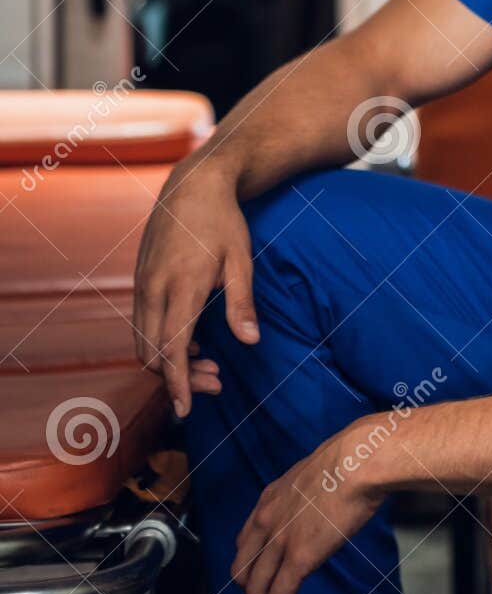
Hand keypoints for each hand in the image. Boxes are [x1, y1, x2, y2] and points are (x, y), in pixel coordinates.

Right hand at [133, 154, 258, 418]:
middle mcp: (154, 287)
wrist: (193, 184)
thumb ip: (242, 303)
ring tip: (208, 365)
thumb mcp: (241, 259)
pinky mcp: (140, 278)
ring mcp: (142, 282)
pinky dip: (160, 341)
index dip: (178, 383)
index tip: (185, 409)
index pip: (171, 348)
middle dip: (178, 378)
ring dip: (168, 361)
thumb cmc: (224, 221)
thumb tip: (250, 341)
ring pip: (142, 340)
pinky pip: (141, 322)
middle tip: (216, 383)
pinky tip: (191, 341)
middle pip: (152, 352)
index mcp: (182, 285)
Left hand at [231, 428, 385, 593]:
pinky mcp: (298, 558)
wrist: (359, 462)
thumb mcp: (313, 476)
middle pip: (241, 573)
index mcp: (268, 500)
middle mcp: (264, 521)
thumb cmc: (349, 462)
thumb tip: (319, 508)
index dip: (257, 568)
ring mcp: (279, 541)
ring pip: (255, 591)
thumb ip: (305, 497)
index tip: (280, 575)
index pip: (244, 545)